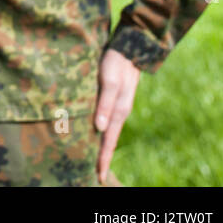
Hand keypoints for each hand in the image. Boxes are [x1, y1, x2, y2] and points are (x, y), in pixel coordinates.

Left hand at [94, 49, 140, 181]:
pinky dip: (101, 130)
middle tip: (96, 175)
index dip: (103, 158)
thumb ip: (104, 103)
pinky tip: (95, 132)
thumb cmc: (116, 62)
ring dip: (101, 145)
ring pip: (108, 130)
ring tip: (93, 159)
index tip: (99, 176)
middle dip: (103, 157)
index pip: (108, 140)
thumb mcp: (109, 81)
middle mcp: (118, 111)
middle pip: (109, 139)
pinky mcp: (113, 97)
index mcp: (118, 111)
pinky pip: (107, 119)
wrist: (129, 46)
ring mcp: (117, 105)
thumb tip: (99, 128)